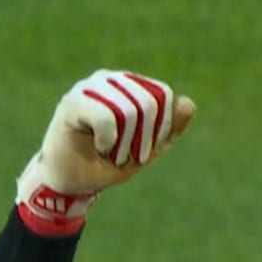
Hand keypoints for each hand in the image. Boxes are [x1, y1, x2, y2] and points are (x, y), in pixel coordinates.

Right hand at [14, 69, 196, 234]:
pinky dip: (109, 141)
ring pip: (130, 109)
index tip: (146, 150)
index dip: (162, 127)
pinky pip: (107, 117)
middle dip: (144, 138)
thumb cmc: (108, 163)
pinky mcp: (72, 102)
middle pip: (149, 102)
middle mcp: (110, 80)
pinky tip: (99, 147)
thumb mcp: (148, 149)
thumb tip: (189, 103)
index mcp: (131, 86)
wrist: (72, 181)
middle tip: (128, 155)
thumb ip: (169, 129)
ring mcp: (89, 87)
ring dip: (126, 143)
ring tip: (111, 153)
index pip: (162, 94)